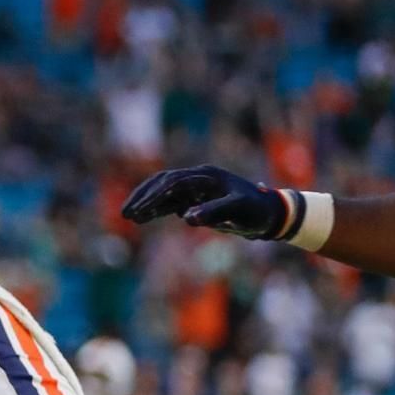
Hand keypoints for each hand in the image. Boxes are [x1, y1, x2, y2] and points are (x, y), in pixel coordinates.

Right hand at [120, 164, 290, 239]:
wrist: (268, 214)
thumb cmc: (256, 211)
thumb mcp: (239, 211)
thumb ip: (215, 212)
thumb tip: (187, 218)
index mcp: (206, 176)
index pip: (172, 183)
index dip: (154, 197)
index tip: (139, 212)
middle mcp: (198, 179)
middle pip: (162, 183)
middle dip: (142, 197)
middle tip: (125, 213)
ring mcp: (196, 189)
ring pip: (163, 192)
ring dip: (145, 203)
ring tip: (128, 216)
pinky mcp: (196, 199)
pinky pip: (170, 202)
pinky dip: (155, 209)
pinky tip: (143, 219)